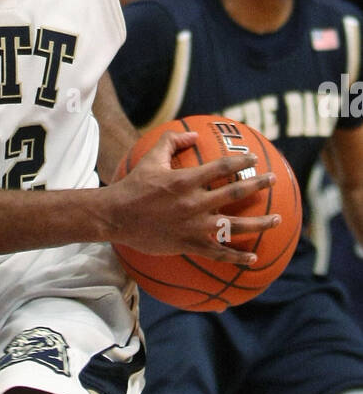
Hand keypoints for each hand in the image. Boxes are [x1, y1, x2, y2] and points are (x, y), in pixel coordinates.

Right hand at [106, 130, 279, 263]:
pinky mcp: (188, 244)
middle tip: (273, 179)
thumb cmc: (132, 186)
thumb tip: (193, 134)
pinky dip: (236, 257)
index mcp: (186, 180)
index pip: (223, 167)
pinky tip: (251, 258)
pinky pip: (218, 252)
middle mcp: (194, 203)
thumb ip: (172, 142)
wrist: (115, 217)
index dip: (242, 161)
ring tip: (277, 219)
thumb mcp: (150, 158)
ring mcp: (193, 226)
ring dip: (259, 223)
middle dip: (258, 185)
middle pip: (235, 192)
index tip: (254, 160)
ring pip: (235, 225)